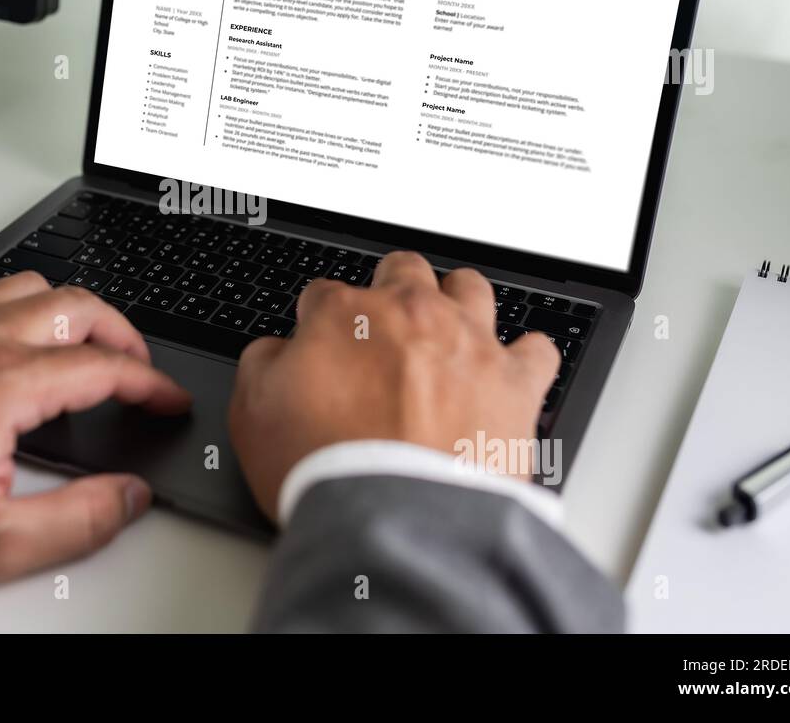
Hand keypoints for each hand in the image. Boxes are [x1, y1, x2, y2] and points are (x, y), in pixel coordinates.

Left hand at [0, 273, 189, 604]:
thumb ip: (77, 521)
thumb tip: (128, 497)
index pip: (101, 366)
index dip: (149, 385)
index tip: (167, 403)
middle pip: (77, 306)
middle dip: (123, 334)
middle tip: (139, 371)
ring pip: (33, 286)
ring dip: (75, 311)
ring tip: (92, 347)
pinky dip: (25, 304)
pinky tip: (24, 335)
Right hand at [228, 252, 558, 520]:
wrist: (395, 518)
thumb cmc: (327, 468)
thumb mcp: (252, 414)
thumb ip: (263, 364)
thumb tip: (275, 351)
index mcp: (344, 316)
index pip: (325, 294)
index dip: (320, 319)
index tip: (321, 344)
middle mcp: (410, 315)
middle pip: (403, 270)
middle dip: (391, 291)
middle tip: (383, 329)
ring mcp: (468, 344)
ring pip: (471, 289)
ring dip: (457, 304)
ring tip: (447, 334)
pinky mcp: (515, 383)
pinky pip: (537, 349)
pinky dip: (524, 357)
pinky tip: (510, 372)